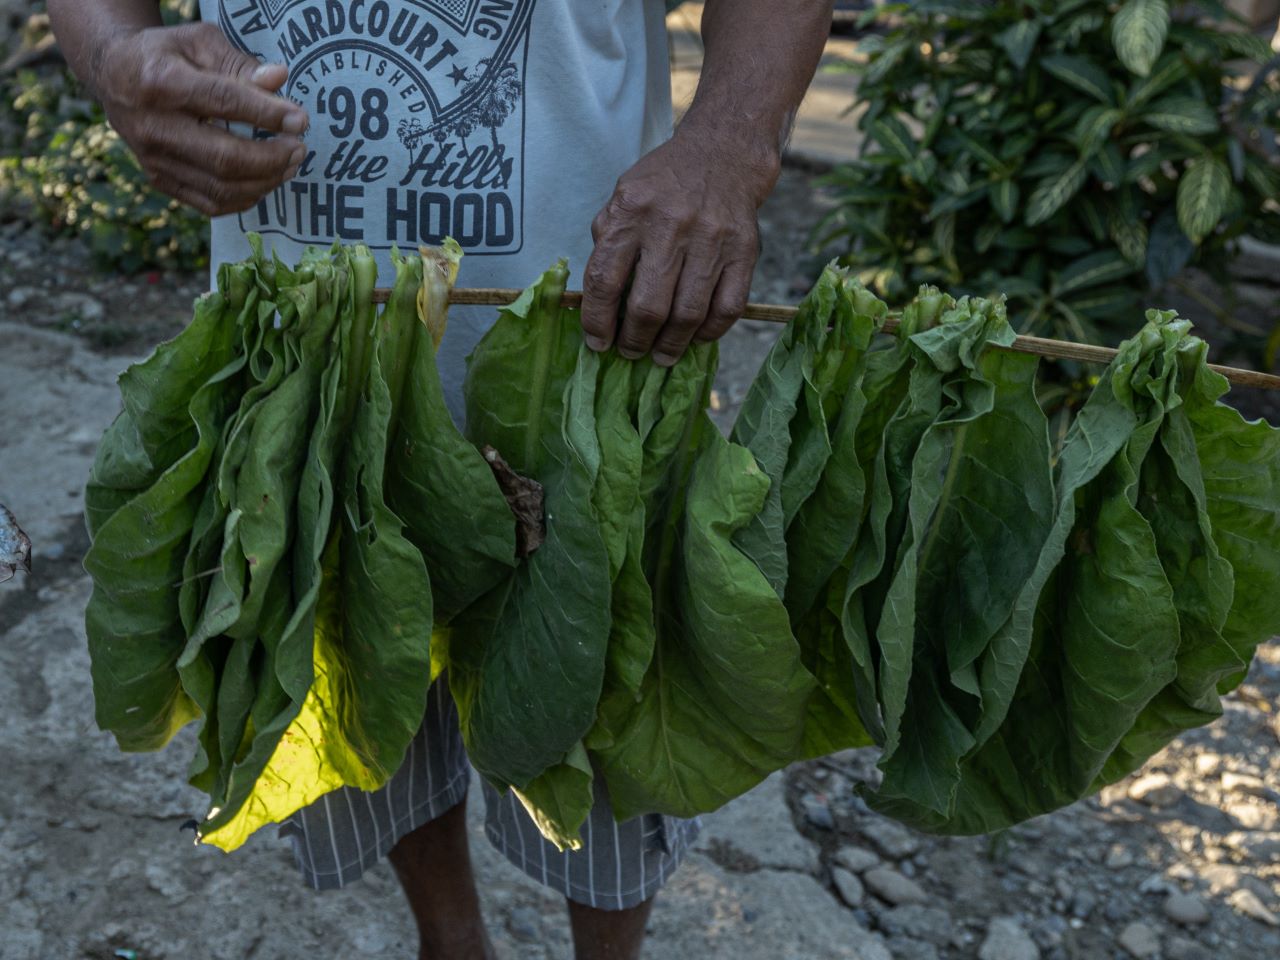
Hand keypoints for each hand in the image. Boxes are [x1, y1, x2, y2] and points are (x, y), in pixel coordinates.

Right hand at [93, 22, 308, 215]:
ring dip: (265, 181)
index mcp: (161, 82)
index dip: (267, 115)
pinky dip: (244, 198)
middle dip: (271, 159)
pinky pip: (210, 203)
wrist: (114, 77)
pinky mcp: (159, 179)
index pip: (223, 103)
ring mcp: (153, 158)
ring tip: (289, 165)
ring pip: (220, 187)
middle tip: (299, 149)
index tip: (300, 121)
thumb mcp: (199, 43)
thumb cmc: (166, 55)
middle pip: (224, 158)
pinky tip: (264, 181)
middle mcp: (153, 126)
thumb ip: (239, 64)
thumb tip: (279, 79)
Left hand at [580, 124, 778, 366]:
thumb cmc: (663, 184)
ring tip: (661, 356)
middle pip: (648, 307)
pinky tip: (695, 338)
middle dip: (635, 341)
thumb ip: (608, 243)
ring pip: (688, 314)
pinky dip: (709, 333)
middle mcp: (671, 226)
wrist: (722, 154)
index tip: (597, 342)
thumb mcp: (622, 198)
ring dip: (671, 346)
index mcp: (631, 212)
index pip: (606, 280)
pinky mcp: (744, 251)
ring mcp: (712, 240)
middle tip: (630, 352)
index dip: (597, 321)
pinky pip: (727, 308)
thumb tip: (597, 303)